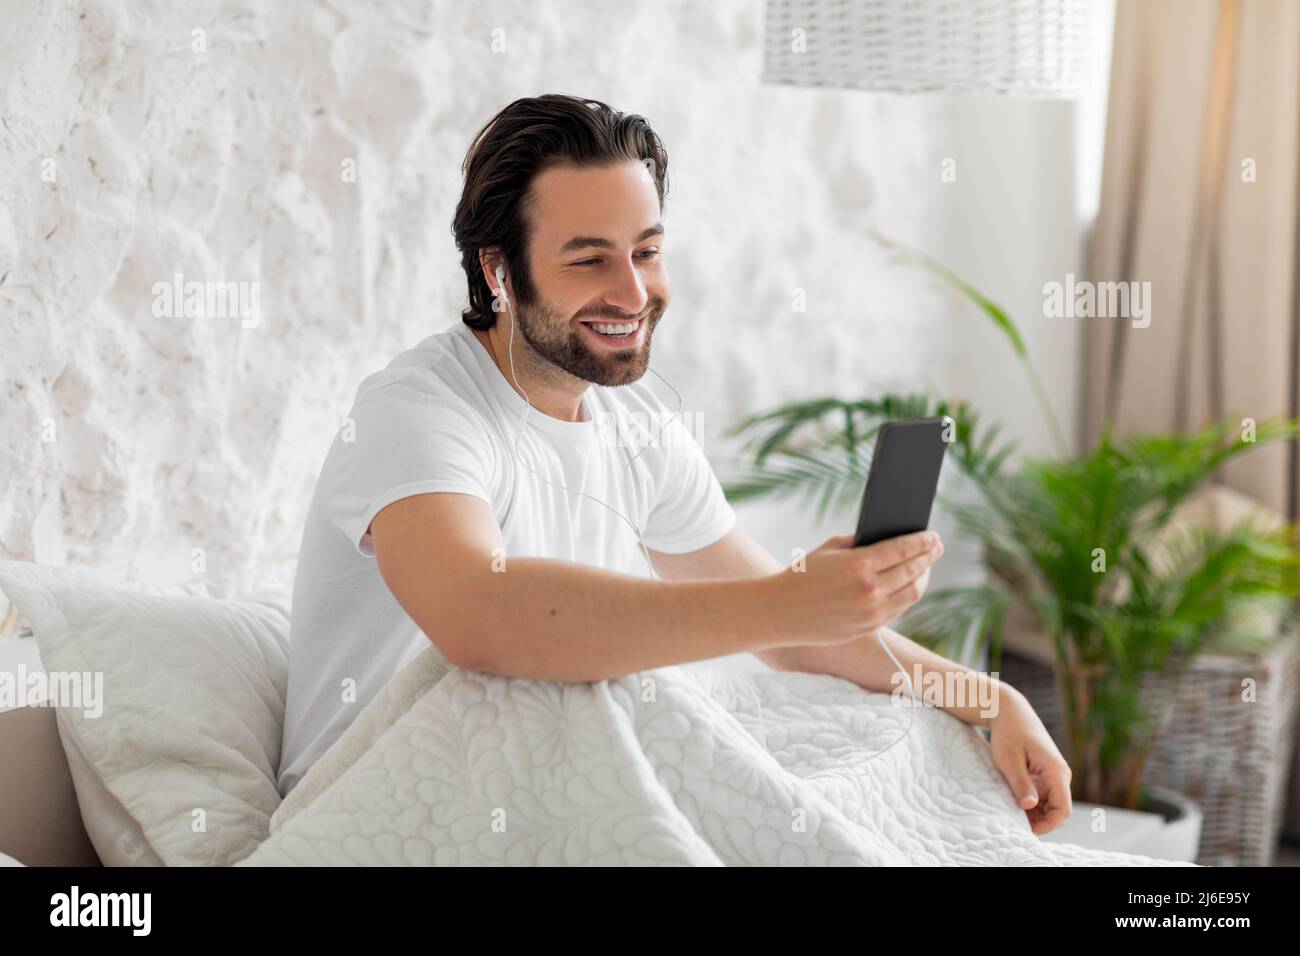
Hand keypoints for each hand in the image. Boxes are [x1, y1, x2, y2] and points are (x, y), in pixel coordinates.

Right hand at [774, 530, 942, 647]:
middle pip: (913, 571)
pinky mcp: (868, 628)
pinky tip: (908, 586)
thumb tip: (889, 539)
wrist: (780, 612)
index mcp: (859, 564)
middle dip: (928, 557)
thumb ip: (860, 543)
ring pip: (911, 594)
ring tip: (925, 567)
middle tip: (936, 548)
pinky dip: (907, 595)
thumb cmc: (802, 575)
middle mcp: (869, 590)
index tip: (933, 536)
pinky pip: (897, 609)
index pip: (903, 550)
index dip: (922, 542)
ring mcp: (871, 612)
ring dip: (923, 578)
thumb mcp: (829, 550)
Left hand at [987, 686, 1072, 834]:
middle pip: (1057, 810)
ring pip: (1049, 804)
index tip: (1027, 830)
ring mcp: (1053, 774)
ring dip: (1034, 812)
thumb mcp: (1009, 760)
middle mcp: (1060, 775)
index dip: (1048, 825)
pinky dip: (1031, 802)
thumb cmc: (1009, 733)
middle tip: (1014, 823)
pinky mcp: (1045, 773)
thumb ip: (1021, 784)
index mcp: (1056, 772)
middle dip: (1040, 821)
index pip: (1063, 809)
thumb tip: (1029, 807)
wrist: (1009, 711)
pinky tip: (1013, 801)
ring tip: (1011, 811)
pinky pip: (1043, 795)